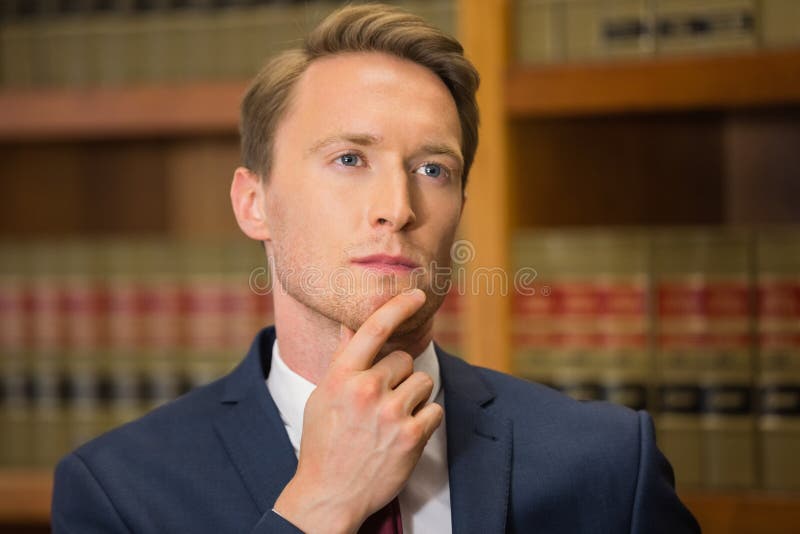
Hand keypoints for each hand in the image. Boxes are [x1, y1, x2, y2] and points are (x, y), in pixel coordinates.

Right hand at [273, 289, 443, 533]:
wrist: (329, 494)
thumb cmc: (323, 443)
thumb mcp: (322, 397)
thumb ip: (342, 361)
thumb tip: (352, 327)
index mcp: (341, 376)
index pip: (374, 328)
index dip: (398, 306)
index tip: (417, 293)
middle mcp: (366, 389)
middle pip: (404, 359)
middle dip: (398, 376)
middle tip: (381, 402)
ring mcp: (390, 413)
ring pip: (423, 382)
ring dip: (414, 398)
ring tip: (391, 420)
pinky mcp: (411, 436)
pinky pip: (435, 409)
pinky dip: (426, 420)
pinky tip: (404, 434)